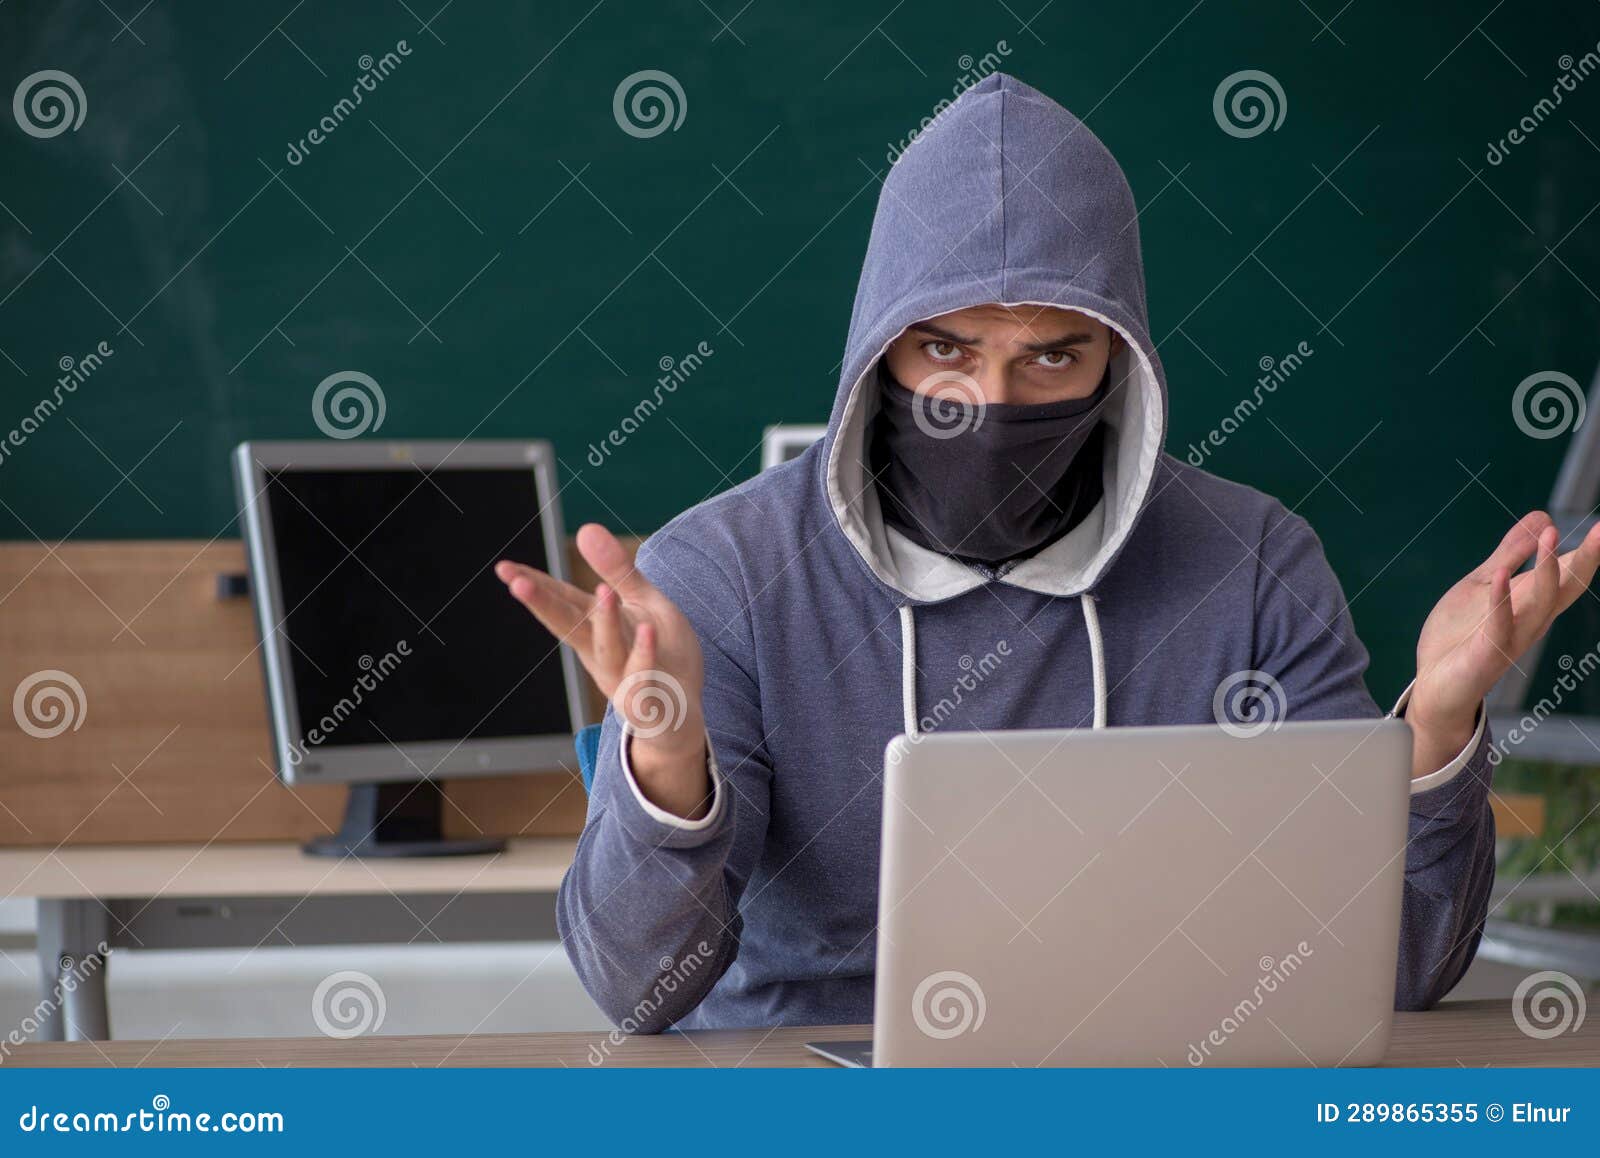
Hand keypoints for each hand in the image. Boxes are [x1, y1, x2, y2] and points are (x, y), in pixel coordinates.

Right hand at [495, 524, 710, 818]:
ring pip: (610, 648)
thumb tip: (585, 527)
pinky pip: (645, 675)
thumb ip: (616, 568)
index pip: (562, 601)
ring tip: (603, 593)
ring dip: (606, 622)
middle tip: (517, 584)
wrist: (679, 710)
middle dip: (545, 605)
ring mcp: (622, 676)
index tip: (504, 569)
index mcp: (595, 628)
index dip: (534, 586)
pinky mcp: (648, 696)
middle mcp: (600, 652)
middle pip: (571, 625)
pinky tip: (649, 631)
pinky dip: (645, 654)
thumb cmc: (658, 650)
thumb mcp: (640, 601)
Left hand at [1408, 511, 1599, 776]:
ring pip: (1541, 603)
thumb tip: (1543, 515)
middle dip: (1585, 560)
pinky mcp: (1487, 654)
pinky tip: (1499, 573)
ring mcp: (1513, 638)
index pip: (1567, 573)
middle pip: (1566, 587)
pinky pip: (1499, 625)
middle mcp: (1531, 620)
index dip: (1586, 550)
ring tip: (1549, 533)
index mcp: (1532, 602)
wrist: (1435, 686)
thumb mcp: (1482, 583)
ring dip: (1547, 569)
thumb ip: (1510, 553)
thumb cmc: (1460, 635)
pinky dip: (1500, 600)